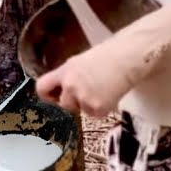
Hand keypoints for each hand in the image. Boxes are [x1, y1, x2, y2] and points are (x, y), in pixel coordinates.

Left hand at [35, 31, 170, 117]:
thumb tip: (62, 88)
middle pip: (63, 103)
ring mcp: (83, 97)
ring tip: (102, 89)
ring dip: (88, 105)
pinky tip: (110, 94)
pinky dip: (102, 108)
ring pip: (80, 110)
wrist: (127, 59)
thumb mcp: (81, 61)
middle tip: (89, 91)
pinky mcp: (96, 108)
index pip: (42, 87)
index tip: (56, 96)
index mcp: (64, 71)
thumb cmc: (108, 56)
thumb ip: (69, 75)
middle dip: (74, 101)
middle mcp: (70, 85)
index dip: (48, 94)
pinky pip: (94, 114)